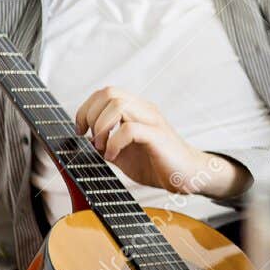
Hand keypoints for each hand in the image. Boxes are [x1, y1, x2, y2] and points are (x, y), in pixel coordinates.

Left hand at [74, 86, 249, 199]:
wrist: (188, 176)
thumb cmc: (158, 164)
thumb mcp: (123, 152)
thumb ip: (105, 143)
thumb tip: (83, 141)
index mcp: (136, 110)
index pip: (105, 93)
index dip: (86, 108)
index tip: (80, 130)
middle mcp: (145, 110)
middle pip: (109, 93)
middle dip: (90, 115)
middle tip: (90, 138)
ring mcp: (152, 121)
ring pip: (118, 105)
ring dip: (101, 127)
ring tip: (101, 146)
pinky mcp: (158, 136)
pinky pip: (129, 129)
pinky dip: (113, 143)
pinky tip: (112, 156)